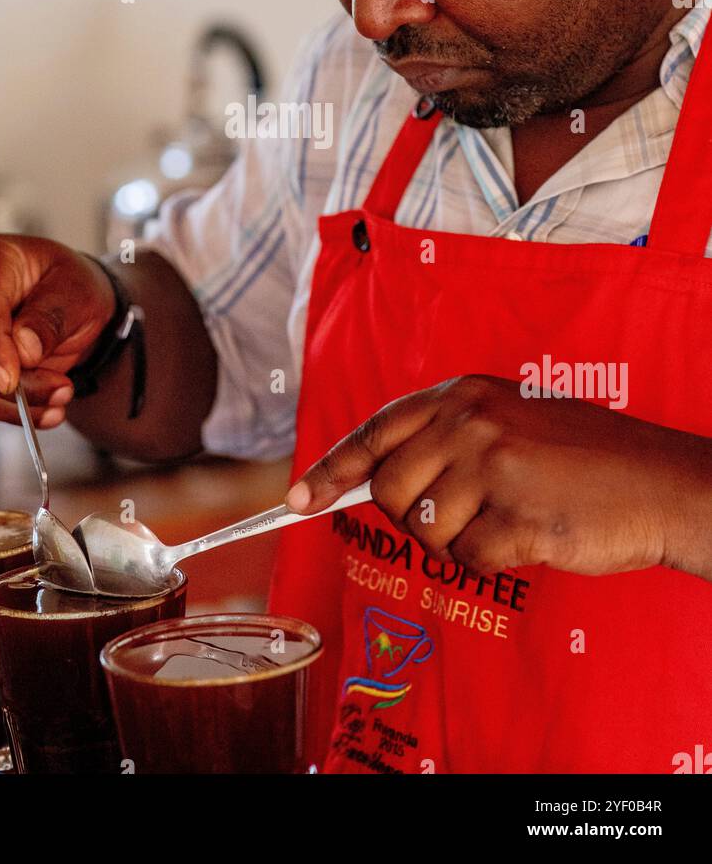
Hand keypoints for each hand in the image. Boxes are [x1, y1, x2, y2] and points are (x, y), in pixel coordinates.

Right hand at [0, 234, 116, 427]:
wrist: (62, 299)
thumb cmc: (68, 285)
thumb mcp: (78, 293)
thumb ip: (51, 319)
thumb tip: (23, 352)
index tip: (10, 381)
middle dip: (14, 383)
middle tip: (63, 392)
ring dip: (10, 404)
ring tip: (58, 404)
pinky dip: (2, 410)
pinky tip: (40, 414)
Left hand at [285, 374, 711, 580]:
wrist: (658, 482)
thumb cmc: (584, 458)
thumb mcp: (511, 419)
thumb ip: (447, 437)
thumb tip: (375, 475)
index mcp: (464, 395)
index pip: (376, 430)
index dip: (332, 468)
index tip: (297, 498)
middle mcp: (470, 421)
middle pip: (391, 490)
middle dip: (416, 518)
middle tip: (467, 515)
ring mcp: (492, 466)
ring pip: (427, 530)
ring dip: (463, 541)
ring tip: (511, 517)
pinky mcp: (514, 514)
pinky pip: (469, 559)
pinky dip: (495, 560)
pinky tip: (530, 534)